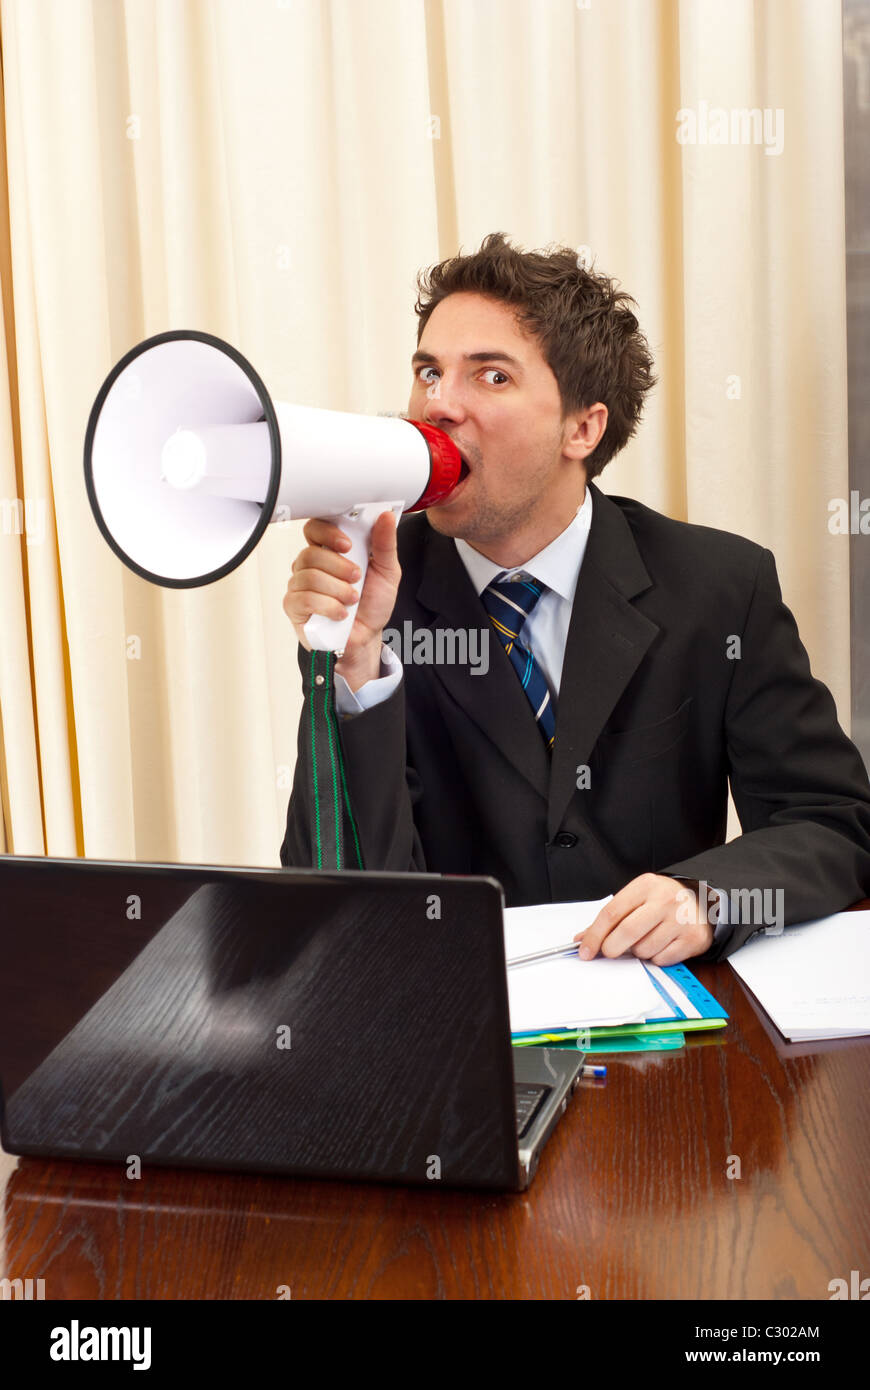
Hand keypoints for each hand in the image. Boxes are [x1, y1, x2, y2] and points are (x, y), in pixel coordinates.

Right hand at [283, 511, 400, 689]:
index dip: (327, 533)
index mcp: (330, 551)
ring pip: (309, 576)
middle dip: (339, 567)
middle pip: (311, 553)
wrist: (366, 637)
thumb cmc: (372, 604)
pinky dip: (328, 606)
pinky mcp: (295, 606)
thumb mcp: (387, 572)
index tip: (347, 545)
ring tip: (352, 600)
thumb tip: (385, 517)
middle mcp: (311, 565)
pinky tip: (340, 614)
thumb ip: (385, 544)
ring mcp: (300, 585)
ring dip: (338, 590)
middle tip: (357, 579)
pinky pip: (304, 599)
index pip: (315, 528)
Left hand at [573, 873, 713, 966]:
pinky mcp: (692, 938)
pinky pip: (661, 959)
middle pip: (627, 932)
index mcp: (645, 885)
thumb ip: (611, 918)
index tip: (585, 950)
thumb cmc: (662, 902)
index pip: (611, 912)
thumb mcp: (636, 899)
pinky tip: (662, 945)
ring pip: (644, 949)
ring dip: (638, 952)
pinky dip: (656, 958)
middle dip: (611, 948)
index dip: (594, 935)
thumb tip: (583, 939)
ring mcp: (681, 919)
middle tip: (609, 952)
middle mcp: (665, 900)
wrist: (701, 903)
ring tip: (645, 940)